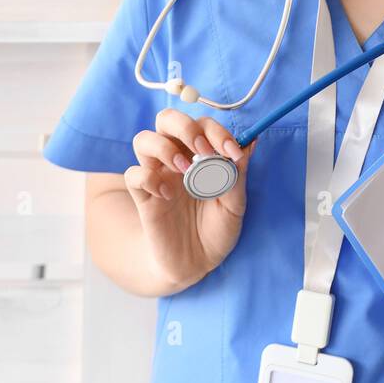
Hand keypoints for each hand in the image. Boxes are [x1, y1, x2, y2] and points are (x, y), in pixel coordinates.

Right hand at [126, 108, 257, 288]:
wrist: (198, 263)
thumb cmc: (217, 229)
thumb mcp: (235, 204)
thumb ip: (237, 173)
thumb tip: (251, 141)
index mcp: (200, 154)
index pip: (202, 124)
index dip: (217, 131)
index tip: (232, 152)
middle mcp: (176, 158)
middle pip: (166, 119)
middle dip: (186, 127)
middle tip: (203, 150)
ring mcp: (157, 175)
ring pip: (143, 139)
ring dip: (164, 147)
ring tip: (184, 170)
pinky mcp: (142, 197)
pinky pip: (132, 174)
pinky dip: (148, 179)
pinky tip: (167, 196)